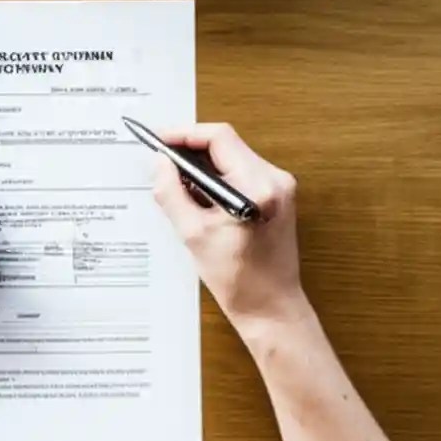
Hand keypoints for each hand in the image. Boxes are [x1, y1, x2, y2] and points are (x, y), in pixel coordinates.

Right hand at [151, 123, 302, 329]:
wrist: (270, 306)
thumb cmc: (240, 280)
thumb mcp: (192, 234)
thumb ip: (171, 193)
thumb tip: (159, 164)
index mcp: (257, 187)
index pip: (218, 138)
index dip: (184, 134)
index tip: (161, 141)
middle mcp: (275, 180)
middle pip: (226, 145)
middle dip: (192, 151)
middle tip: (164, 165)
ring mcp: (281, 187)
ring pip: (233, 157)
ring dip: (205, 166)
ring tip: (183, 189)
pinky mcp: (279, 195)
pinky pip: (243, 172)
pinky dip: (219, 178)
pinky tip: (203, 199)